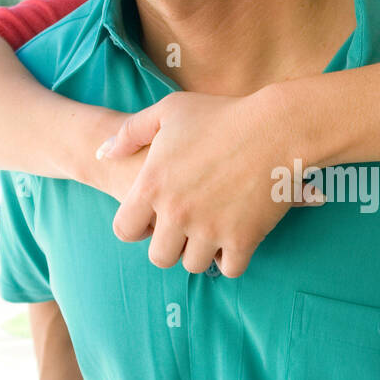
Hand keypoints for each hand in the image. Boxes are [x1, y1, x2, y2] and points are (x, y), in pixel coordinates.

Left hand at [97, 84, 324, 274]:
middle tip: (188, 228)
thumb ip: (129, 132)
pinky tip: (237, 237)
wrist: (276, 127)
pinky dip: (232, 258)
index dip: (137, 227)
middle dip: (170, 245)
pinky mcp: (242, 239)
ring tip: (213, 230)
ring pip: (194, 265)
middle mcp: (176, 213)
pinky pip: (230, 268)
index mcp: (151, 186)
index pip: (124, 231)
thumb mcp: (168, 111)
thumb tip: (103, 153)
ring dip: (202, 252)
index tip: (154, 218)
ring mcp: (209, 230)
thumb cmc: (222, 114)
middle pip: (159, 257)